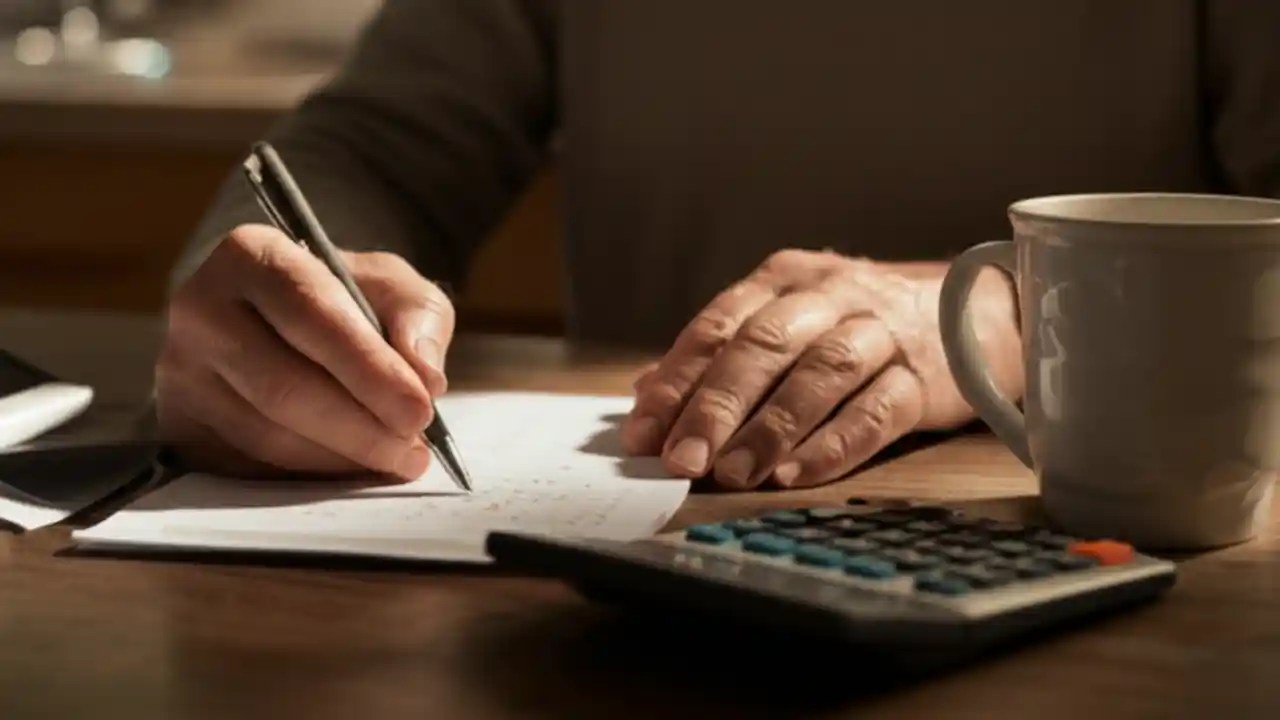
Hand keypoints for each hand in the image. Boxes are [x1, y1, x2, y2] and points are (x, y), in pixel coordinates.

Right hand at [156, 224, 453, 479]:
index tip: (420, 409)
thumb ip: (419, 319)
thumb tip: (426, 377)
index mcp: (251, 256)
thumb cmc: (344, 301)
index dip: (369, 368)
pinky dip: (311, 477)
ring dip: (341, 458)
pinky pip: (249, 467)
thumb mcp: (391, 287)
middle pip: (284, 385)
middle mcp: (200, 309)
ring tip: (397, 460)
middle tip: (415, 448)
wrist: (280, 324)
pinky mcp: (178, 426)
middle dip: (361, 427)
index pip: (310, 313)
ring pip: (266, 434)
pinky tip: (353, 470)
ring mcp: (180, 372)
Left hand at [622, 249, 1020, 489]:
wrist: (977, 312)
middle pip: (765, 347)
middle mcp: (831, 296)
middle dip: (717, 406)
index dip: (678, 380)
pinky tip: (797, 474)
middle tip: (681, 459)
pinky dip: (834, 445)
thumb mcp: (789, 320)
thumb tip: (644, 396)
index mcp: (784, 279)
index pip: (719, 326)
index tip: (642, 433)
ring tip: (732, 474)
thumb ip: (720, 355)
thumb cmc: (859, 323)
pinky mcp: (924, 377)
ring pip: (820, 375)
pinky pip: (876, 412)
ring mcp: (881, 333)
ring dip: (771, 428)